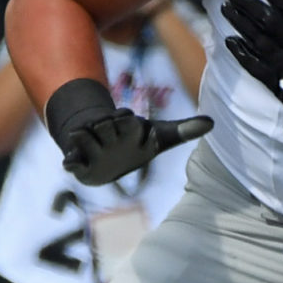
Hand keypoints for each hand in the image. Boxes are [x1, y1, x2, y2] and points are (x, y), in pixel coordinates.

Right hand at [43, 76, 211, 186]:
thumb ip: (183, 131)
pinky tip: (70, 165)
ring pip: (84, 136)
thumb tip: (212, 122)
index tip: (134, 122)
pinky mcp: (80, 163)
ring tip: (89, 142)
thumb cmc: (136, 142)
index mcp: (125, 125)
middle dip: (107, 127)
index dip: (128, 119)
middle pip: (103, 124)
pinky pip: (70, 161)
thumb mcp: (160, 137)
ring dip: (87, 139)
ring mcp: (91, 147)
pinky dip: (70, 162)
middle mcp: (106, 133)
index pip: (125, 118)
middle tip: (110, 134)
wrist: (109, 157)